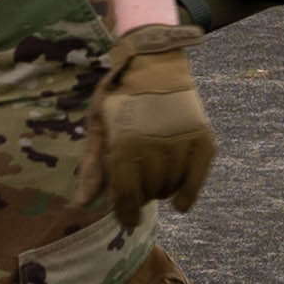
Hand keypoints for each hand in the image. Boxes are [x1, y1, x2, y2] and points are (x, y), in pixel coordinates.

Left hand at [97, 24, 215, 227]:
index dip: (125, 212)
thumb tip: (80, 205)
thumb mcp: (98, 126)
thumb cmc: (120, 96)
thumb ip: (91, 166)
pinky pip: (197, 178)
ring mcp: (181, 142)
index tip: (127, 220)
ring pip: (171, 187)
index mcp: (124, 143)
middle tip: (138, 188)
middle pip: (149, 192)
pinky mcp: (202, 138)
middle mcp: (154, 145)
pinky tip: (179, 203)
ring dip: (161, 192)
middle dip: (141, 196)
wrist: (155, 63)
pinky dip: (188, 194)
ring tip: (155, 182)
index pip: (126, 193)